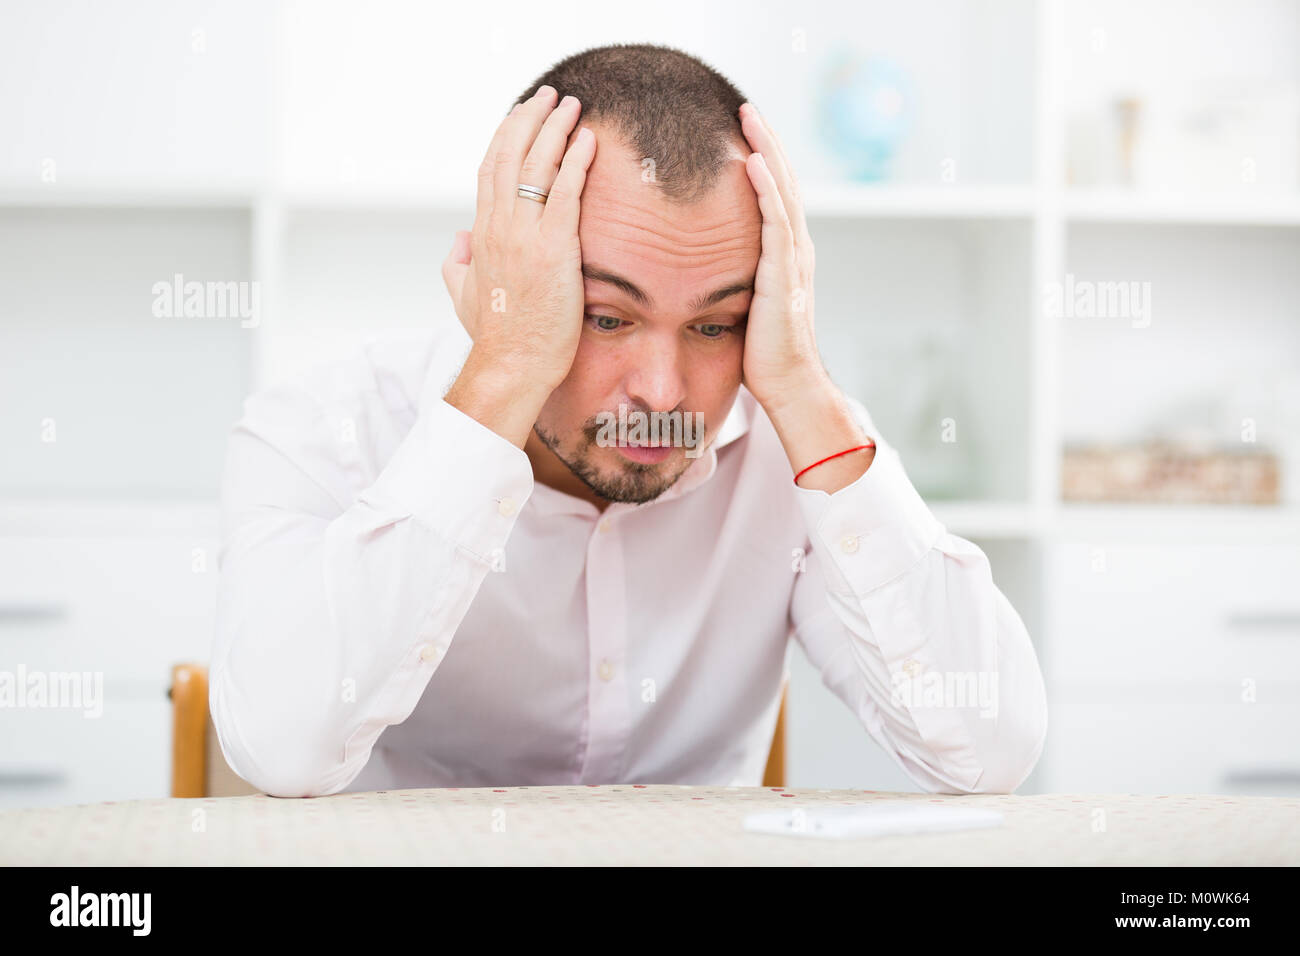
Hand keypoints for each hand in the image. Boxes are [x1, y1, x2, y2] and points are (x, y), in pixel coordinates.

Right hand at [441, 86, 596, 391]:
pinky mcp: (554, 249)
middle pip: (512, 155)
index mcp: (481, 234)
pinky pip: (565, 193)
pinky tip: (589, 140)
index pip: (491, 169)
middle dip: (531, 118)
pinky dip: (577, 161)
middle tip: (550, 95)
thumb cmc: (496, 338)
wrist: (512, 365)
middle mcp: (499, 227)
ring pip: (537, 165)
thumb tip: (456, 240)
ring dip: (556, 128)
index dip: (506, 136)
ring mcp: (525, 236)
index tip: (521, 115)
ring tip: (573, 105)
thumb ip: (456, 264)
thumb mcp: (463, 297)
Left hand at [736, 102, 827, 411]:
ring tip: (749, 117)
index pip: (775, 195)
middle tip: (746, 107)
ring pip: (782, 190)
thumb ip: (734, 280)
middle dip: (766, 141)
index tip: (744, 131)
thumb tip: (703, 271)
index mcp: (786, 255)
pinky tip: (754, 162)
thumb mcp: (744, 306)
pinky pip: (776, 221)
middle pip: (782, 181)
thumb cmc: (762, 356)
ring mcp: (794, 259)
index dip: (763, 159)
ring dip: (767, 150)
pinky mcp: (784, 274)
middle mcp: (796, 249)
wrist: (788, 385)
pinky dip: (766, 189)